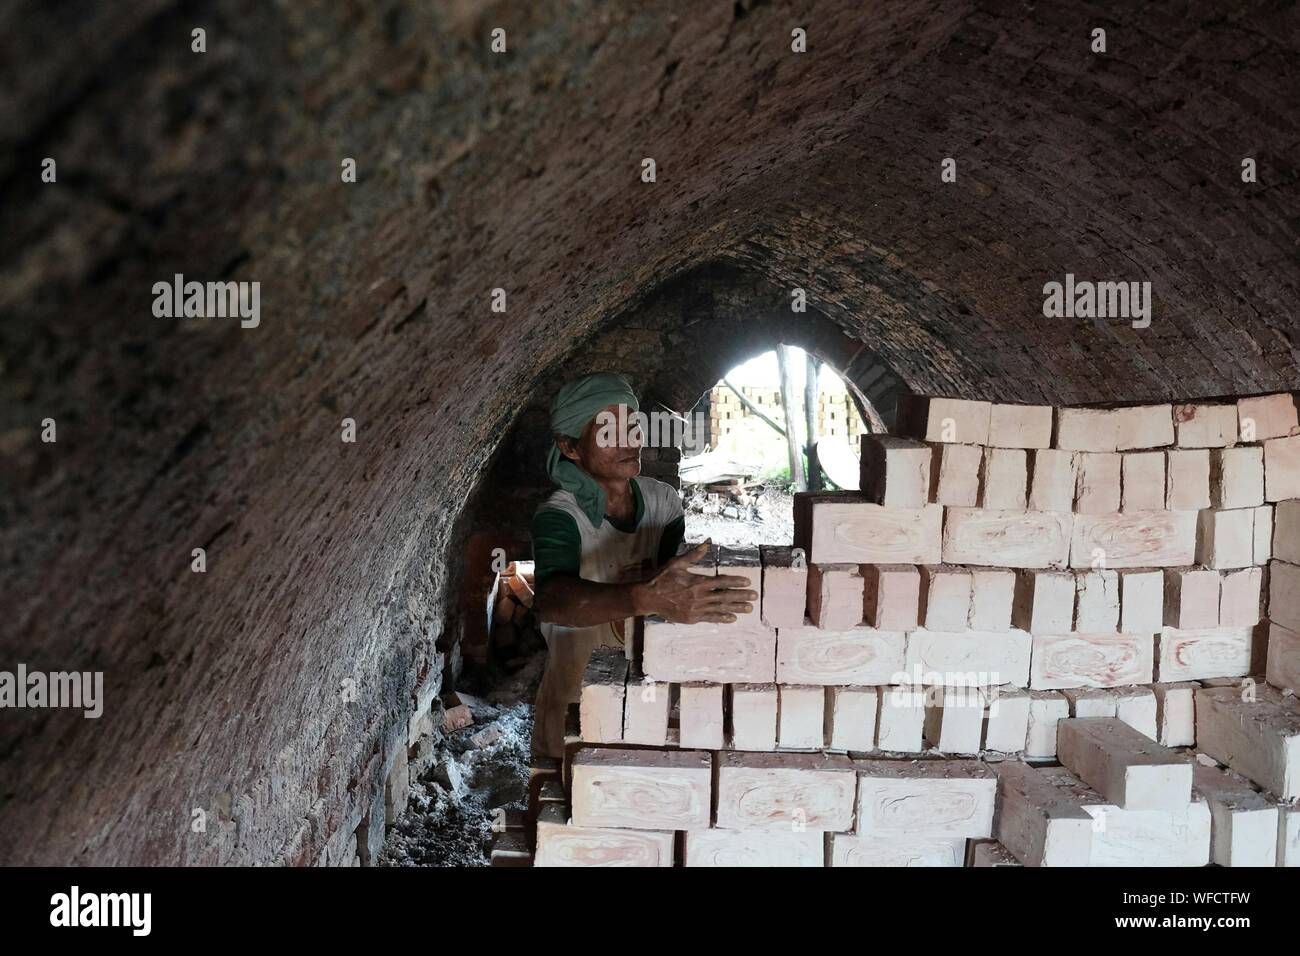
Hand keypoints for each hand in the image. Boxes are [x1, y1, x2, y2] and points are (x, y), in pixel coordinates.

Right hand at [634, 540, 757, 623]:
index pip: (722, 581)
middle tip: (754, 597)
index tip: (748, 582)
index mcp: (698, 582)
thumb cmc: (662, 578)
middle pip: (725, 596)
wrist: (649, 597)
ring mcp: (696, 609)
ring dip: (736, 608)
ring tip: (748, 608)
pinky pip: (711, 618)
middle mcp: (700, 596)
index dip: (736, 582)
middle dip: (741, 596)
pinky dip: (722, 618)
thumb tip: (708, 541)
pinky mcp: (692, 618)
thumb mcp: (677, 563)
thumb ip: (694, 554)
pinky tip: (732, 618)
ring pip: (720, 608)